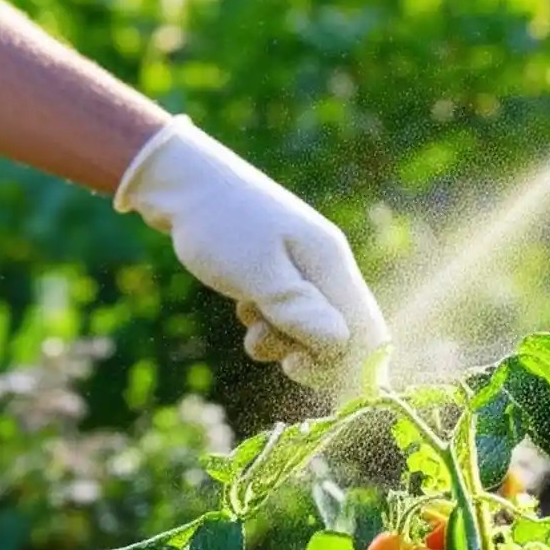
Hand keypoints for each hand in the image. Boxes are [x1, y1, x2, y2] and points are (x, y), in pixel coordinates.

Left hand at [115, 116, 388, 392]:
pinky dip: (269, 322)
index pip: (368, 330)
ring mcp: (307, 270)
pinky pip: (290, 314)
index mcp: (331, 263)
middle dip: (310, 353)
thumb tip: (340, 345)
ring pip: (313, 327)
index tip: (300, 370)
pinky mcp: (285, 273)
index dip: (350, 365)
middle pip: (344, 334)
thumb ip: (297, 309)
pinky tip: (244, 305)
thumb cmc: (219, 223)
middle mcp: (327, 268)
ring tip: (248, 319)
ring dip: (282, 338)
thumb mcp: (254, 271)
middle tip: (273, 353)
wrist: (182, 180)